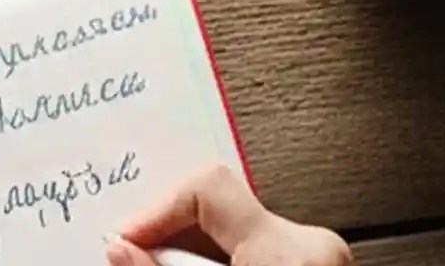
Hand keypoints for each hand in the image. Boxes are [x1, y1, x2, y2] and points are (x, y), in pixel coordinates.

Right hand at [108, 164, 351, 265]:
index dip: (157, 209)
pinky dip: (227, 261)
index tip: (129, 239)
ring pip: (235, 232)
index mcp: (287, 253)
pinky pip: (259, 249)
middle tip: (146, 262)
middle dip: (175, 237)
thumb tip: (120, 249)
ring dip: (199, 252)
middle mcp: (312, 246)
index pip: (207, 187)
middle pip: (217, 209)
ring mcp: (323, 257)